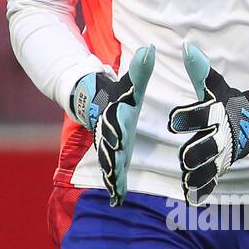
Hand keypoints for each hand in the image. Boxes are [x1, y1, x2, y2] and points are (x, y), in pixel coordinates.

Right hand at [70, 45, 155, 205]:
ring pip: (108, 164)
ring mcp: (108, 148)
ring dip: (112, 178)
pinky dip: (114, 186)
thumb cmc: (120, 95)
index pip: (114, 124)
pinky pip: (112, 173)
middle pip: (108, 149)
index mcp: (115, 116)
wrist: (98, 105)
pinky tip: (118, 201)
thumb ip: (140, 69)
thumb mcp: (131, 84)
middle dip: (112, 163)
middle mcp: (109, 134)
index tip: (120, 142)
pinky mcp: (112, 158)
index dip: (115, 133)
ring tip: (116, 192)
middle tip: (115, 176)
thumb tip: (150, 48)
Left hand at [167, 42, 248, 203]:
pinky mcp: (223, 166)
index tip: (173, 120)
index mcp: (216, 113)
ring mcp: (223, 153)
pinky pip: (212, 180)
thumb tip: (186, 46)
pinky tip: (191, 196)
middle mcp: (220, 135)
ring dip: (197, 175)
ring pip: (209, 167)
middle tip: (184, 158)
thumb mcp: (216, 85)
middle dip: (194, 153)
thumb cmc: (231, 102)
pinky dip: (203, 189)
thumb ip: (199, 69)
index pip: (200, 114)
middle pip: (205, 147)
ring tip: (186, 180)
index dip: (186, 117)